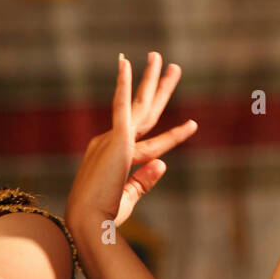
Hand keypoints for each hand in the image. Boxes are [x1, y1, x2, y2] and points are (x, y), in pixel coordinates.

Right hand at [65, 53, 196, 232]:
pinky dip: (123, 85)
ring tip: (160, 58)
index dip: (172, 134)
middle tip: (172, 66)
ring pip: (138, 104)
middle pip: (143, 111)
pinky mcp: (116, 139)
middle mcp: (110, 142)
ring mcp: (112, 138)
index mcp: (112, 156)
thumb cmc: (104, 217)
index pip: (147, 140)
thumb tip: (163, 162)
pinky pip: (121, 107)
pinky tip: (126, 64)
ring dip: (151, 80)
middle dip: (157, 88)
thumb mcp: (129, 197)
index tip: (192, 125)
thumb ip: (145, 180)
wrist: (88, 221)